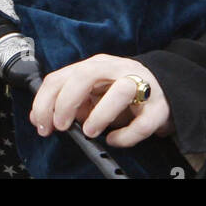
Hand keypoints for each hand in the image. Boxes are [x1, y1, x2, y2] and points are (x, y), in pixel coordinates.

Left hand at [29, 55, 173, 147]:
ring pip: (121, 91)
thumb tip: (41, 117)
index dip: (45, 101)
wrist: (165, 90)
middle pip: (85, 76)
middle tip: (60, 127)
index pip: (61, 76)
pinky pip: (143, 123)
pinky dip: (126, 136)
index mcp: (97, 65)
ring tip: (90, 132)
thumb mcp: (92, 93)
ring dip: (100, 114)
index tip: (40, 123)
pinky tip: (115, 139)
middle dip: (66, 103)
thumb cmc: (122, 93)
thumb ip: (69, 101)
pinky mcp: (159, 107)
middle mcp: (118, 69)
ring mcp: (142, 85)